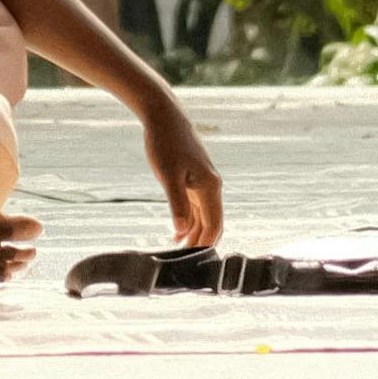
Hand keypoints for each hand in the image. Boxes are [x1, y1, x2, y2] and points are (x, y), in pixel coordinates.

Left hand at [142, 91, 221, 248]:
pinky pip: (197, 206)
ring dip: (195, 234)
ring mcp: (204, 182)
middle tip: (183, 263)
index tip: (193, 262)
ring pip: (204, 216)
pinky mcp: (194, 178)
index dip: (205, 245)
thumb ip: (177, 204)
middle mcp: (212, 186)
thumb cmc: (165, 143)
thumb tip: (183, 231)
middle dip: (201, 243)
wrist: (163, 116)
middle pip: (212, 224)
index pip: (214, 225)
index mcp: (210, 187)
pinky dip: (190, 221)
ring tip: (180, 252)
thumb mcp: (168, 176)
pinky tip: (178, 231)